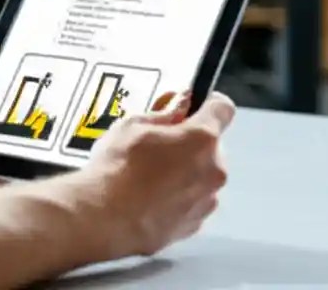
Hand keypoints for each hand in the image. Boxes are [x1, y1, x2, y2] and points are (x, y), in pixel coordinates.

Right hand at [79, 90, 234, 258]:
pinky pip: (192, 201)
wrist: (105, 219)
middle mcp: (213, 170)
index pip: (222, 109)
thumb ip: (162, 115)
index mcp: (201, 138)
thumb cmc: (116, 172)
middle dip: (188, 143)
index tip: (194, 106)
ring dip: (183, 172)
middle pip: (210, 146)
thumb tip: (174, 109)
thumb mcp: (131, 126)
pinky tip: (148, 196)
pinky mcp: (194, 223)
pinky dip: (176, 196)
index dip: (207, 103)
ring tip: (147, 175)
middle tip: (157, 145)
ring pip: (202, 176)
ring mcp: (206, 200)